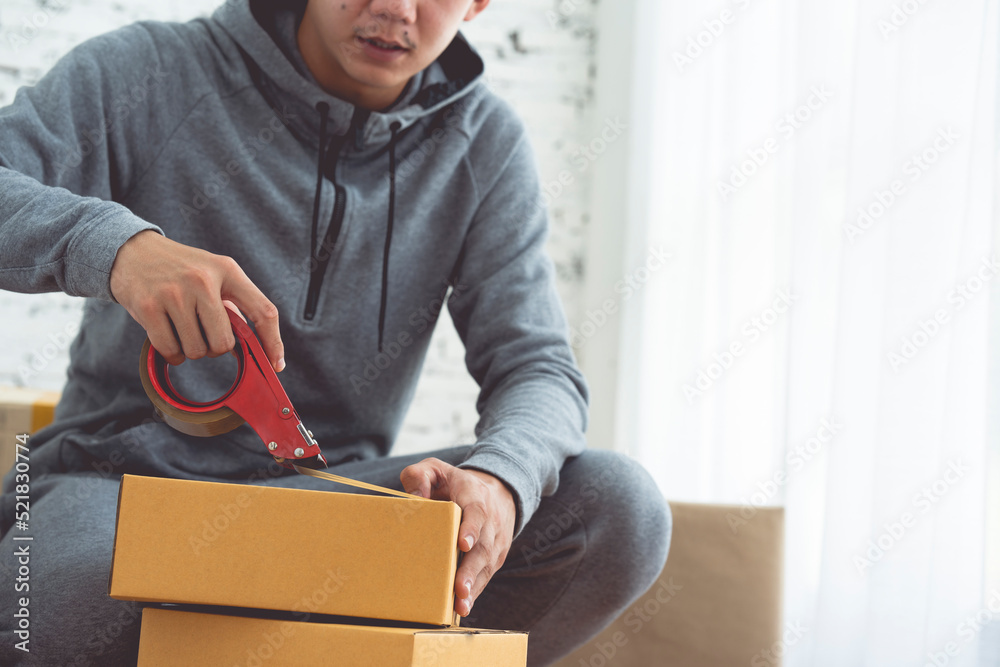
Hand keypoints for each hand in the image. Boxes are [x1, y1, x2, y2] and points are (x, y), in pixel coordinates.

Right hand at [109, 230, 283, 370]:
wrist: (132, 251)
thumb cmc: (181, 269)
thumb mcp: (213, 274)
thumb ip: (232, 306)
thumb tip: (250, 348)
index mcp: (227, 270)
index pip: (263, 311)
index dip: (273, 342)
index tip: (276, 364)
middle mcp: (202, 280)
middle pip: (224, 344)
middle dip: (215, 349)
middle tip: (202, 333)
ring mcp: (174, 294)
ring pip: (197, 351)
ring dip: (190, 350)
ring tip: (181, 328)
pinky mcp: (148, 307)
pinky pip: (170, 351)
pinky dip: (172, 354)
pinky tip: (168, 336)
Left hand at [400, 458, 515, 616]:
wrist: (496, 492)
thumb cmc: (455, 484)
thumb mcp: (435, 469)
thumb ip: (420, 475)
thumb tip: (414, 499)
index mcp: (474, 496)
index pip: (476, 512)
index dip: (471, 528)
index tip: (463, 544)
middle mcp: (489, 520)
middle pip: (483, 546)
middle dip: (471, 569)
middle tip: (460, 589)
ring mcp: (494, 541)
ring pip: (486, 565)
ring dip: (474, 586)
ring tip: (461, 605)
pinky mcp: (494, 557)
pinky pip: (486, 575)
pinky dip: (476, 592)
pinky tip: (464, 607)